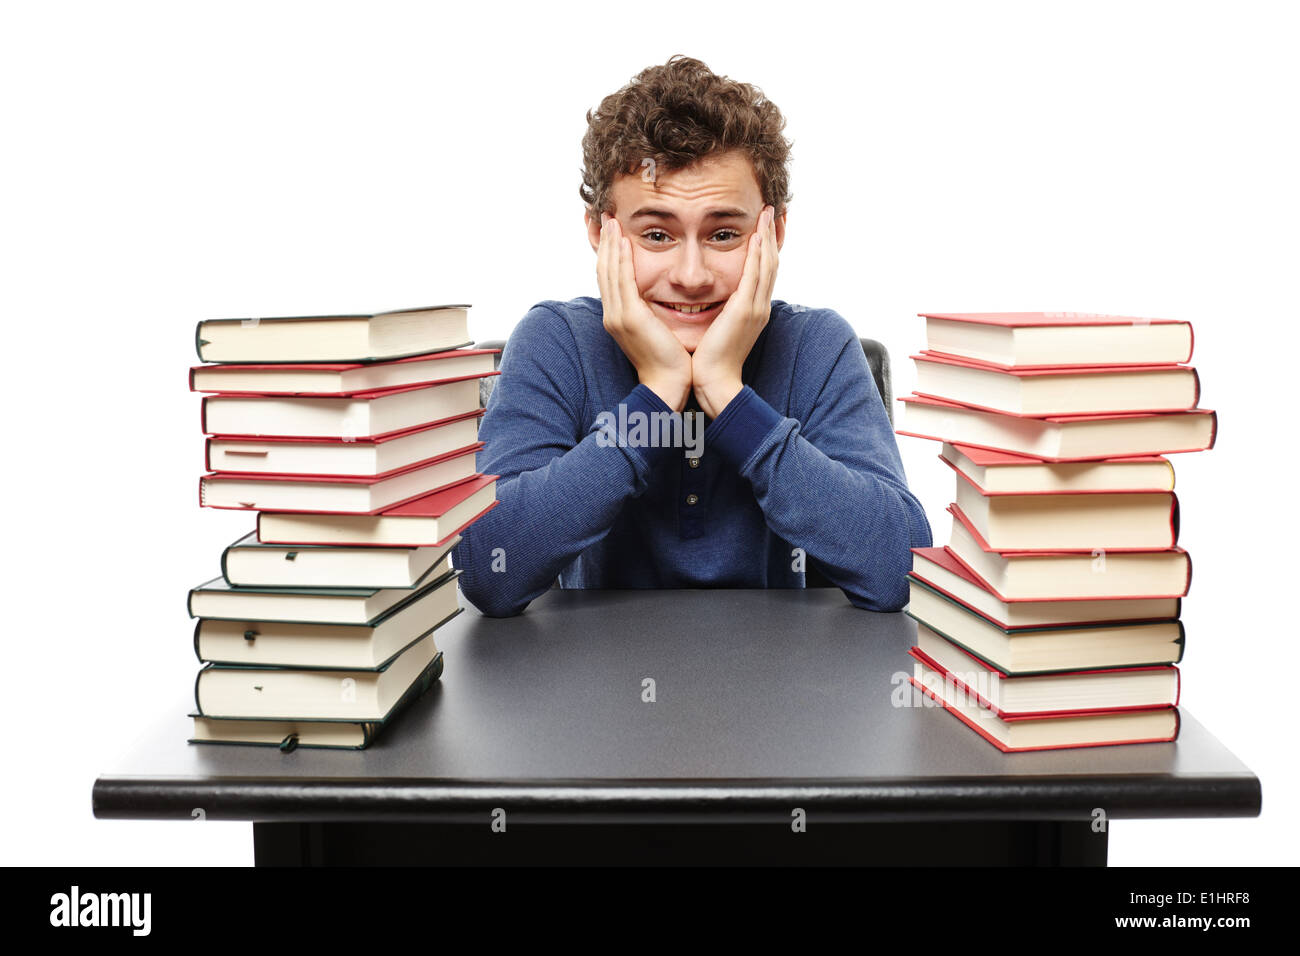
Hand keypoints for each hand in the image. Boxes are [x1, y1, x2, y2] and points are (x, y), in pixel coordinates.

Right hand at [595, 213, 692, 411]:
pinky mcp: (628, 318)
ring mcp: (617, 316)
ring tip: (613, 221)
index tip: (613, 233)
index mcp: (619, 318)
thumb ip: (653, 314)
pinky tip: (623, 240)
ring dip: (610, 244)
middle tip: (607, 218)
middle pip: (604, 271)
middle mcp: (613, 315)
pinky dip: (620, 259)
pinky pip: (621, 280)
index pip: (611, 279)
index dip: (609, 255)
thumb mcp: (657, 332)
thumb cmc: (670, 362)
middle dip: (605, 244)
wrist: (668, 386)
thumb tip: (659, 301)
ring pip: (609, 272)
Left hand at [691, 205, 778, 418]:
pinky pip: (754, 276)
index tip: (763, 227)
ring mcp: (755, 308)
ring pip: (767, 265)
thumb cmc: (711, 360)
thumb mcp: (719, 330)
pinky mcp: (745, 311)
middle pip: (771, 263)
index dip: (765, 248)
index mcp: (753, 310)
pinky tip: (756, 236)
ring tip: (766, 214)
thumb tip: (714, 302)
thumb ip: (721, 313)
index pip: (763, 272)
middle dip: (771, 236)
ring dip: (767, 237)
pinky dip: (757, 254)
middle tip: (771, 211)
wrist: (715, 382)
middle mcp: (759, 306)